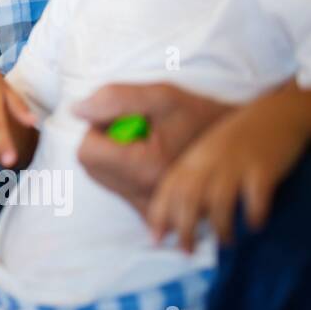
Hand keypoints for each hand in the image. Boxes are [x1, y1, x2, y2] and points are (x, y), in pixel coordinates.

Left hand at [74, 83, 233, 214]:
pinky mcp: (150, 213)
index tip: (126, 118)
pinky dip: (122, 170)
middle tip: (139, 128)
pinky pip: (115, 187)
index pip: (87, 151)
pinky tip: (149, 158)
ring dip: (113, 155)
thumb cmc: (198, 114)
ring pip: (100, 176)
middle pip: (90, 164)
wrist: (234, 144)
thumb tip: (76, 110)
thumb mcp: (161, 96)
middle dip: (105, 141)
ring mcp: (149, 208)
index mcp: (147, 167)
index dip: (99, 127)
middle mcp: (146, 194)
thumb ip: (115, 99)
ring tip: (147, 143)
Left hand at [148, 100, 308, 251]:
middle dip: (184, 229)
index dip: (160, 215)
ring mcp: (236, 164)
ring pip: (219, 201)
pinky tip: (255, 225)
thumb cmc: (238, 141)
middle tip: (187, 251)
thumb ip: (192, 180)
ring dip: (220, 227)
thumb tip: (178, 217)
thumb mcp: (207, 155)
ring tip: (226, 242)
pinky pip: (255, 196)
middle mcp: (210, 162)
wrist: (276, 114)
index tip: (156, 239)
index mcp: (194, 160)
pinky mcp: (264, 167)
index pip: (169, 189)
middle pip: (189, 199)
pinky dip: (253, 214)